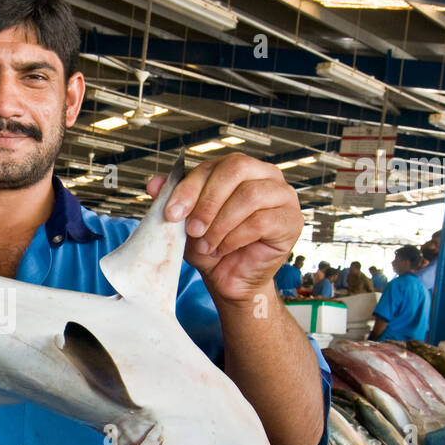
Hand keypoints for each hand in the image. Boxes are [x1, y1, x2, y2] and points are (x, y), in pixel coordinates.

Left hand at [151, 152, 302, 304]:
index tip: (171, 213)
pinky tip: (223, 249)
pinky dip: (234, 238)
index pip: (215, 165)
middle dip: (207, 202)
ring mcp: (283, 196)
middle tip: (192, 229)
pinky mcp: (291, 221)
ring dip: (220, 223)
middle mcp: (266, 175)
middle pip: (236, 169)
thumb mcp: (186, 222)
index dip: (190, 187)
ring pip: (249, 195)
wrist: (230, 279)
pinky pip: (260, 222)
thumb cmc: (211, 246)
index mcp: (241, 168)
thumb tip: (154, 183)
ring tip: (207, 244)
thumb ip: (174, 201)